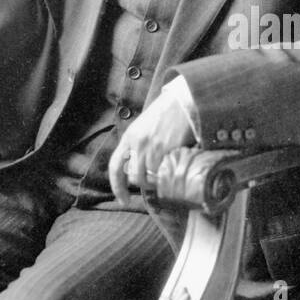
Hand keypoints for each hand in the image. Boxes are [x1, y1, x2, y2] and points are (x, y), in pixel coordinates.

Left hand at [108, 90, 194, 206]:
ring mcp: (153, 147)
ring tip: (166, 173)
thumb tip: (136, 166)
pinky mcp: (168, 149)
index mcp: (129, 137)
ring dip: (157, 180)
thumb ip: (137, 144)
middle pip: (134, 176)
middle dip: (143, 184)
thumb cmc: (166, 112)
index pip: (115, 166)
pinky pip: (164, 171)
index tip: (123, 199)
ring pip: (150, 177)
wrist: (183, 101)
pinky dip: (169, 174)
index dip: (117, 186)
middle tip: (152, 183)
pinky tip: (175, 168)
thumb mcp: (144, 126)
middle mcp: (138, 143)